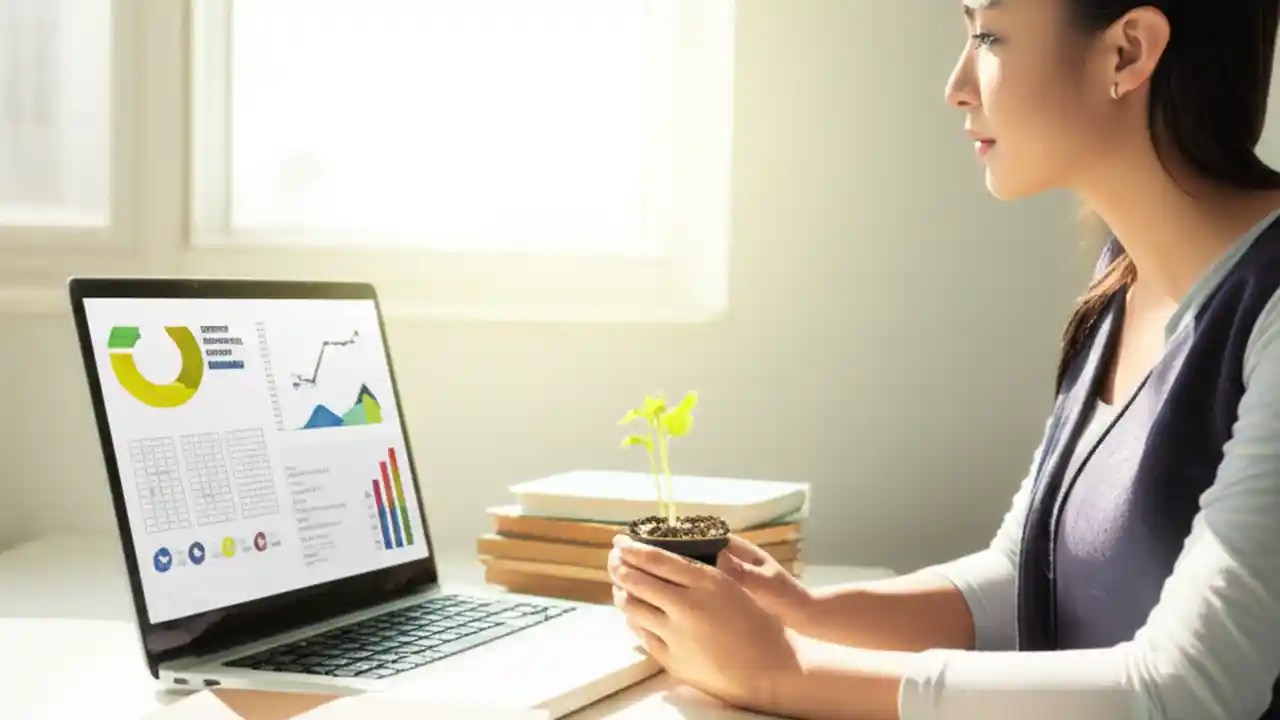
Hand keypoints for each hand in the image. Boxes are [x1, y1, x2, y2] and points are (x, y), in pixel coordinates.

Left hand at [608, 534, 802, 710]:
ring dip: (622, 592)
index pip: (656, 559)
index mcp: (707, 582)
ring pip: (633, 607)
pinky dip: (634, 619)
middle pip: (637, 580)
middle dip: (619, 567)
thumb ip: (698, 575)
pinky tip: (634, 613)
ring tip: (620, 585)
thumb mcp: (733, 587)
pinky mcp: (671, 660)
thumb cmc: (758, 624)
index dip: (632, 548)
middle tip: (614, 560)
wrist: (771, 669)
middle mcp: (687, 607)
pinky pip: (641, 634)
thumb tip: (662, 560)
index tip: (620, 541)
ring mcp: (676, 635)